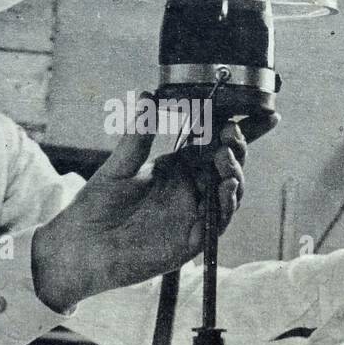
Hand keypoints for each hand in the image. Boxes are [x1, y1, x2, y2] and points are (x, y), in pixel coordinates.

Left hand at [31, 112, 246, 310]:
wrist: (80, 248)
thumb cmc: (94, 207)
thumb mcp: (117, 167)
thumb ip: (138, 136)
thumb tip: (148, 96)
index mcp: (175, 168)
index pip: (214, 144)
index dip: (241, 130)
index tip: (263, 115)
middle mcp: (189, 189)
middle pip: (228, 165)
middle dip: (236, 147)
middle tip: (229, 133)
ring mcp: (193, 214)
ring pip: (230, 191)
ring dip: (234, 171)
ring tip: (226, 155)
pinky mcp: (192, 240)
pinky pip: (219, 220)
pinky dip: (227, 202)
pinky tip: (226, 185)